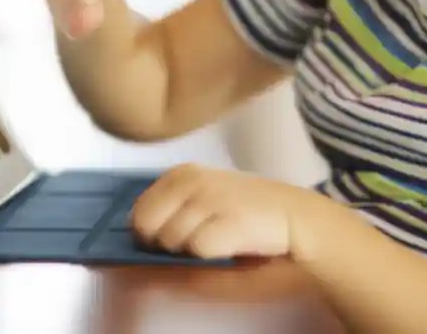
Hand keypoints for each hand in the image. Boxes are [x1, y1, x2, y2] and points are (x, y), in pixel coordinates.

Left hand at [130, 164, 327, 260]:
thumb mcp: (200, 196)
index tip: (171, 235)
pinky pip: (198, 249)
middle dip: (164, 242)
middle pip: (147, 227)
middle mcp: (191, 181)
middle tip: (194, 239)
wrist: (290, 214)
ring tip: (218, 237)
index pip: (138, 210)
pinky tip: (230, 243)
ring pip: (171, 240)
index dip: (149, 232)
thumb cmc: (242, 209)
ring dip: (190, 249)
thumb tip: (137, 234)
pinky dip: (211, 254)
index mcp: (180, 173)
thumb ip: (168, 208)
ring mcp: (209, 199)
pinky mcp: (228, 221)